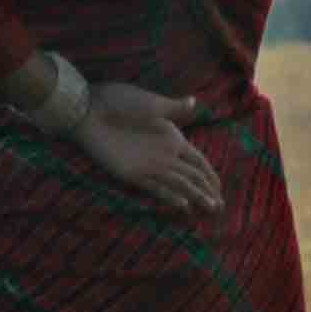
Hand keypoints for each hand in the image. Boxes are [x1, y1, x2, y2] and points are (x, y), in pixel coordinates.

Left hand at [74, 81, 220, 214]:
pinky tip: (184, 205)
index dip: (210, 174)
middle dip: (207, 191)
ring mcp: (149, 166)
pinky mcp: (132, 173)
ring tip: (209, 209)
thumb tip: (195, 102)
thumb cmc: (120, 101)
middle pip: (191, 176)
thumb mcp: (151, 103)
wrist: (90, 110)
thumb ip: (174, 108)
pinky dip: (170, 196)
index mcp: (172, 138)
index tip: (220, 188)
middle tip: (219, 208)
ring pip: (178, 184)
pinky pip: (156, 187)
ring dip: (195, 196)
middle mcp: (164, 155)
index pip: (198, 160)